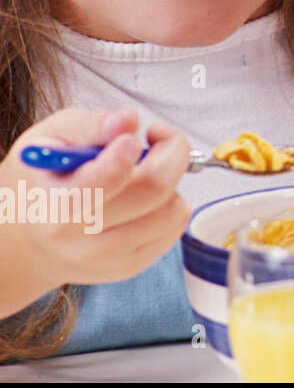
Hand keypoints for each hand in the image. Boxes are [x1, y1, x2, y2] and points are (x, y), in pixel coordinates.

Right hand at [0, 107, 190, 289]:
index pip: (104, 182)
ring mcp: (108, 259)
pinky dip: (171, 202)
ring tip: (146, 169)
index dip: (128, 152)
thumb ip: (89, 126)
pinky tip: (145, 195)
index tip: (135, 136)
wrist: (25, 242)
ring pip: (173, 212)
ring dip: (173, 180)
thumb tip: (129, 121)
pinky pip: (175, 228)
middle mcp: (80, 241)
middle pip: (154, 191)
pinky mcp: (130, 266)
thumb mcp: (49, 139)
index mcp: (54, 207)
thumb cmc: (40, 179)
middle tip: (158, 137)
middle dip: (171, 152)